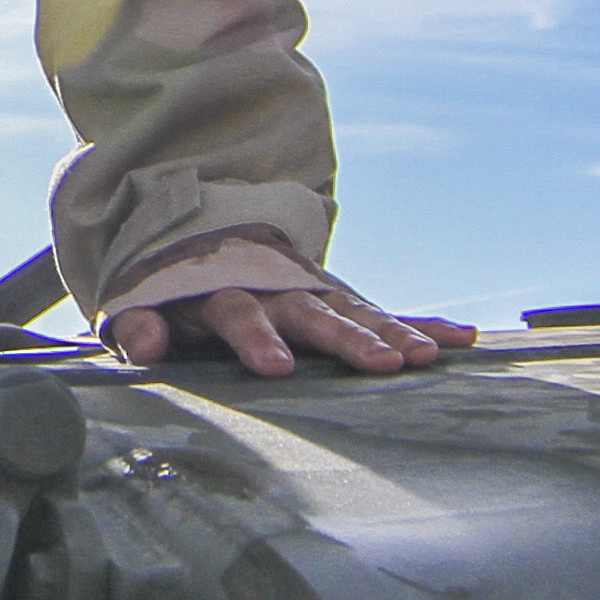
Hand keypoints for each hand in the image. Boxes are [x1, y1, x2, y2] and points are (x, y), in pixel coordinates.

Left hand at [104, 280, 473, 377]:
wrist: (195, 232)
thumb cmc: (165, 287)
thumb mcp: (138, 304)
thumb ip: (138, 327)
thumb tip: (147, 350)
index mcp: (219, 292)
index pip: (237, 316)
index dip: (256, 340)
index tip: (277, 367)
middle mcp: (272, 288)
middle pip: (310, 314)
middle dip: (345, 339)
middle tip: (381, 364)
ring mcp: (310, 291)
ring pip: (355, 312)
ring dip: (391, 332)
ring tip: (424, 357)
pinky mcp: (336, 298)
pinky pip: (383, 313)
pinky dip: (421, 324)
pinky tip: (462, 339)